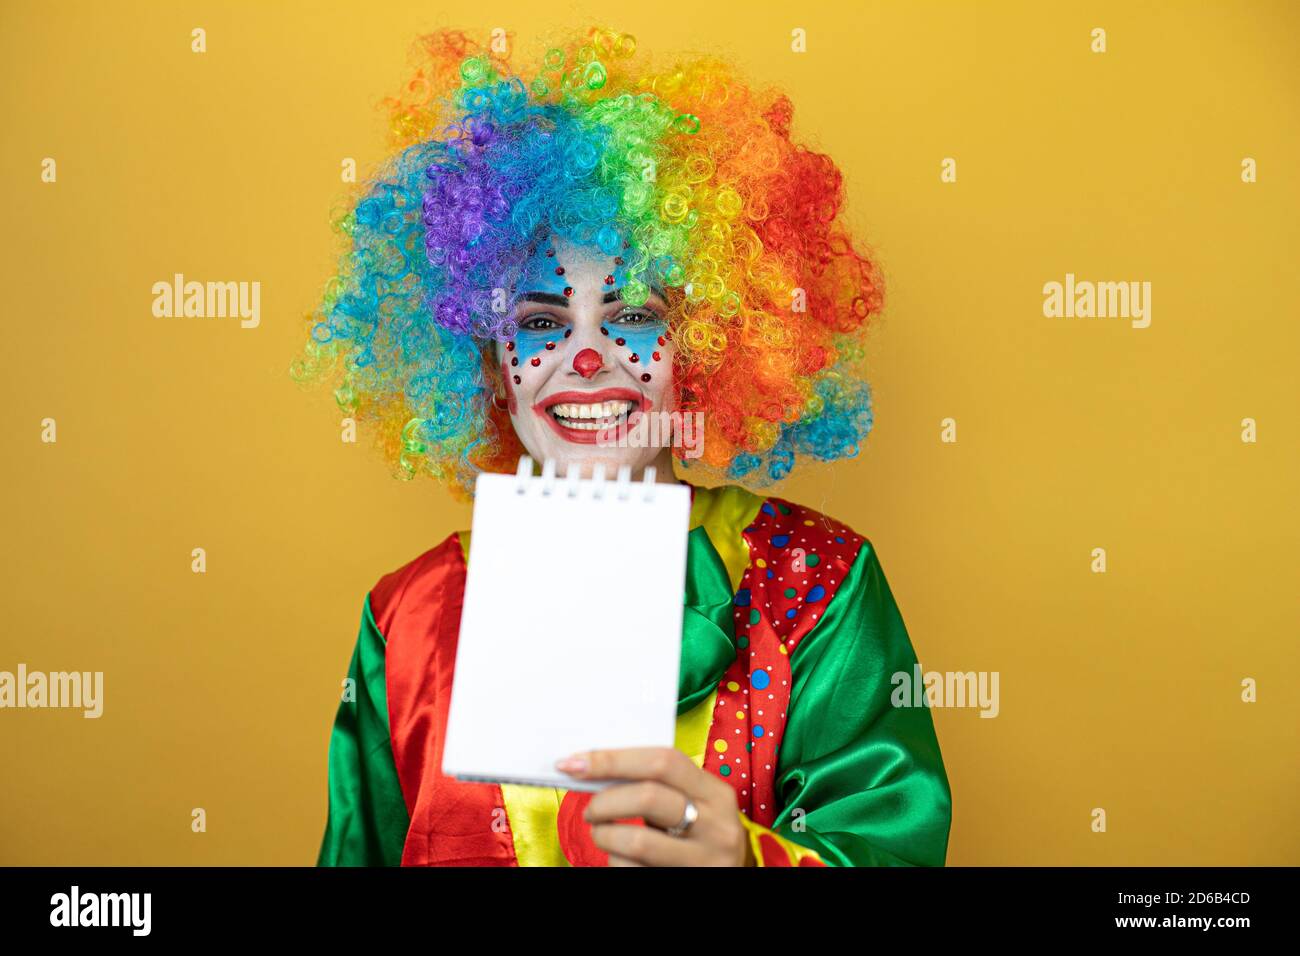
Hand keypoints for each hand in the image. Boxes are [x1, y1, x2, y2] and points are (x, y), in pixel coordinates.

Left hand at [556, 747, 755, 866]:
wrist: (731, 877)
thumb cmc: (700, 834)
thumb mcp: (695, 804)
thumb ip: (660, 785)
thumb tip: (595, 768)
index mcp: (717, 794)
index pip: (663, 761)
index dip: (613, 759)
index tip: (574, 763)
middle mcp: (717, 827)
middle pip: (648, 797)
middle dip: (605, 801)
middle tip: (590, 809)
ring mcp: (703, 862)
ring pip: (636, 841)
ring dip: (604, 835)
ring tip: (601, 833)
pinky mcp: (683, 883)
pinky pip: (633, 871)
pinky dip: (614, 861)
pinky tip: (619, 857)